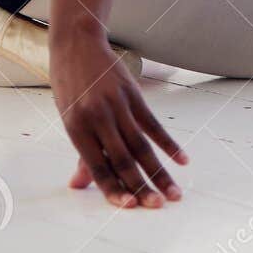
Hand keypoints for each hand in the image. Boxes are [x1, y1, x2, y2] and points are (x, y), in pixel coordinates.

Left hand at [52, 31, 185, 208]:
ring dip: (160, 172)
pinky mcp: (133, 95)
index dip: (113, 188)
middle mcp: (97, 118)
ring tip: (174, 194)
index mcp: (76, 129)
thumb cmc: (70, 87)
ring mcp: (116, 106)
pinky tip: (183, 161)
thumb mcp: (70, 119)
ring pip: (141, 146)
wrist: (76, 46)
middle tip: (157, 207)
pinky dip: (169, 144)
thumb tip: (77, 186)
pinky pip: (153, 125)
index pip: (97, 166)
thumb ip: (81, 154)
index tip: (130, 207)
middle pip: (123, 159)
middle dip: (141, 186)